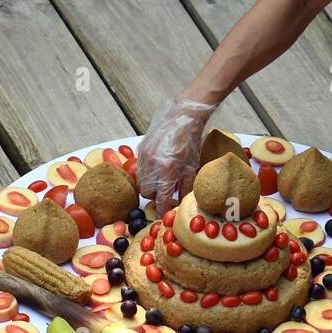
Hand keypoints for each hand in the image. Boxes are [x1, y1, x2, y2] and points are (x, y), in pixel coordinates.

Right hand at [136, 97, 218, 213]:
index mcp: (168, 169)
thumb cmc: (190, 141)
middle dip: (155, 196)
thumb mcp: (192, 166)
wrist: (182, 117)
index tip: (163, 215)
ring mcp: (144, 156)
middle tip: (165, 192)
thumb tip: (181, 203)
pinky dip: (146, 173)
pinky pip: (139, 169)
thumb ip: (186, 186)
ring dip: (149, 185)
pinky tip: (156, 168)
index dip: (161, 209)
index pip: (160, 198)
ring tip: (161, 180)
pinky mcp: (140, 149)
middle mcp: (152, 164)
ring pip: (140, 181)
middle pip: (147, 193)